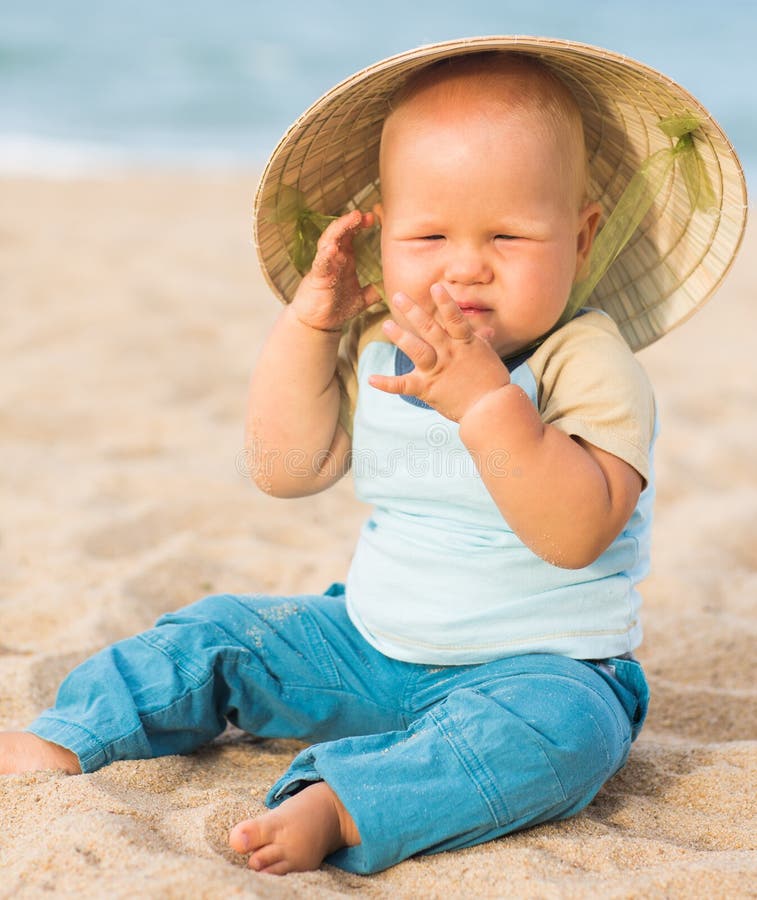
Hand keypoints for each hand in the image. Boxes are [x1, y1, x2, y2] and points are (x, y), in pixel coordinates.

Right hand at [290, 210, 380, 332]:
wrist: (319, 324)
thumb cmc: (336, 308)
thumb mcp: (362, 299)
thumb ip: (375, 291)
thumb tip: (393, 287)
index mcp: (344, 260)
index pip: (351, 236)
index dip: (360, 225)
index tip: (374, 217)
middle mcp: (334, 259)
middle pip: (340, 233)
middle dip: (351, 222)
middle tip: (364, 214)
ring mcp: (325, 267)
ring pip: (328, 242)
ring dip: (339, 229)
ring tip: (350, 219)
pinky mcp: (317, 278)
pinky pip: (320, 263)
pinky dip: (325, 254)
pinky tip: (332, 247)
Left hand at [368, 284, 510, 421]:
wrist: (491, 409)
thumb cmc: (492, 382)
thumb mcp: (487, 357)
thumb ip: (481, 342)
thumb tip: (487, 330)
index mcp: (464, 344)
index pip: (454, 318)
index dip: (445, 302)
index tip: (435, 287)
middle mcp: (449, 354)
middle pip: (429, 328)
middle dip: (413, 311)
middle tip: (398, 296)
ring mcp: (437, 371)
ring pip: (417, 350)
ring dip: (401, 337)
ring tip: (387, 325)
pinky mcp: (427, 389)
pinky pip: (404, 386)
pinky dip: (387, 384)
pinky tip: (371, 379)